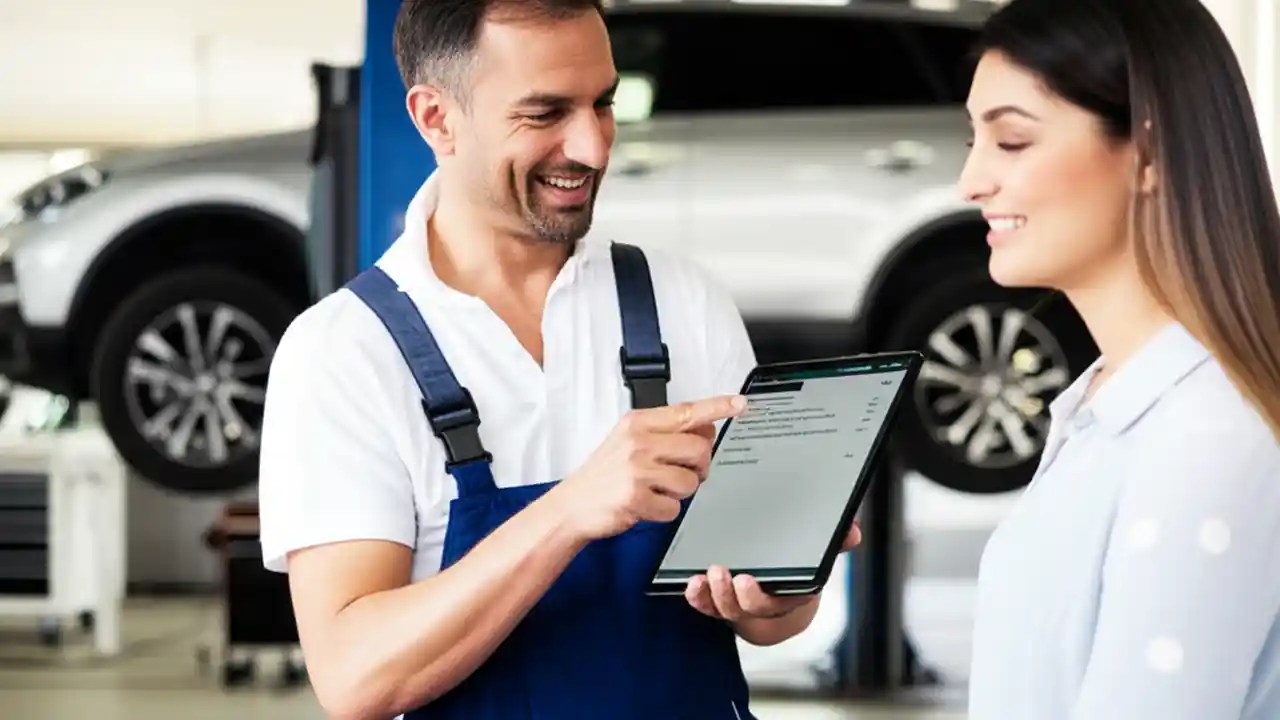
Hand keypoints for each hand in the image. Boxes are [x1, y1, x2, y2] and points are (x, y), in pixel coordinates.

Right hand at [555, 394, 746, 541]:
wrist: (572, 506)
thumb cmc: (603, 475)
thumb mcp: (627, 441)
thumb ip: (663, 433)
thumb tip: (704, 429)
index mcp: (637, 423)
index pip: (687, 411)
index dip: (717, 407)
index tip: (739, 403)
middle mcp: (638, 442)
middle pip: (699, 449)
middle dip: (699, 466)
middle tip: (683, 473)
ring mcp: (636, 470)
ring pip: (691, 482)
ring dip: (680, 493)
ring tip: (656, 491)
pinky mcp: (636, 498)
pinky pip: (674, 509)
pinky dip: (664, 513)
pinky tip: (646, 506)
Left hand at [684, 521, 861, 620]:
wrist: (783, 588)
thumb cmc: (799, 564)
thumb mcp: (818, 552)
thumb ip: (836, 541)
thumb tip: (853, 532)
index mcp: (791, 593)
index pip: (780, 602)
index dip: (761, 595)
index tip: (749, 580)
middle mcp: (765, 604)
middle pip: (750, 608)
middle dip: (735, 595)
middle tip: (724, 572)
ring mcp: (741, 605)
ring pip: (726, 609)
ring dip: (714, 594)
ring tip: (708, 573)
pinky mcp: (721, 602)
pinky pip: (708, 606)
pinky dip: (699, 598)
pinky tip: (692, 582)